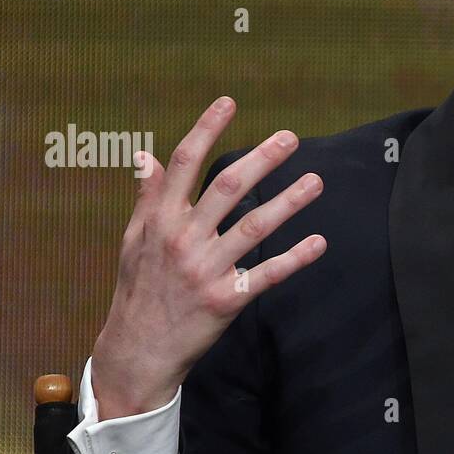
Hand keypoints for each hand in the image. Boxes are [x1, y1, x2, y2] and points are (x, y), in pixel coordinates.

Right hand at [91, 96, 325, 419]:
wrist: (138, 350)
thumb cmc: (139, 291)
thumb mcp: (134, 241)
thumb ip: (148, 198)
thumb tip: (147, 156)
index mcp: (161, 220)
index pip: (184, 164)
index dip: (207, 130)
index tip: (229, 102)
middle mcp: (183, 240)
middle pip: (227, 188)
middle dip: (261, 159)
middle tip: (290, 138)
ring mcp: (206, 270)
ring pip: (253, 227)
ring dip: (288, 202)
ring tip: (316, 181)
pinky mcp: (226, 300)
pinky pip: (267, 275)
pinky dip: (294, 259)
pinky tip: (319, 243)